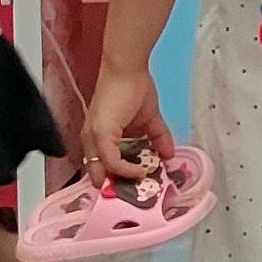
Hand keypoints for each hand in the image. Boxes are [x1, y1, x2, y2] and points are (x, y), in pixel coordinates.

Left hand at [80, 55, 166, 190]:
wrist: (127, 70)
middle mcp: (91, 140)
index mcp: (100, 137)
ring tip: (145, 184)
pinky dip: (128, 170)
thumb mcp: (150, 119)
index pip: (104, 166)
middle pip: (101, 174)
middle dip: (120, 186)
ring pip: (105, 172)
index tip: (139, 186)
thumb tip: (170, 155)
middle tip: (141, 191)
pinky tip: (143, 171)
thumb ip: (159, 138)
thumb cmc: (134, 88)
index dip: (120, 179)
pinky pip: (113, 162)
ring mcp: (94, 139)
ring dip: (126, 181)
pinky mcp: (100, 136)